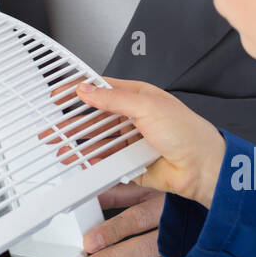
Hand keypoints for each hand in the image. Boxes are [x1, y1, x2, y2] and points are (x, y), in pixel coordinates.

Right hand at [74, 77, 226, 208]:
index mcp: (137, 97)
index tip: (59, 95)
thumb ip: (113, 98)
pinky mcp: (131, 163)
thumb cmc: (187, 132)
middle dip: (72, 124)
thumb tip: (87, 89)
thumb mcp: (147, 106)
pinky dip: (92, 163)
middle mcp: (133, 118)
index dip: (79, 90)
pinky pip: (107, 162)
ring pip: (98, 142)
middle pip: (94, 119)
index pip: (101, 90)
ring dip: (78, 145)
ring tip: (60, 149)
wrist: (203, 167)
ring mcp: (131, 141)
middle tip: (53, 129)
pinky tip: (81, 162)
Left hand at [75, 183, 207, 256]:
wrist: (225, 217)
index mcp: (170, 204)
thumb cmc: (184, 201)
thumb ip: (122, 193)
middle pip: (145, 249)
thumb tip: (92, 195)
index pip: (138, 219)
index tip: (90, 242)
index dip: (113, 231)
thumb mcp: (155, 188)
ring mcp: (192, 254)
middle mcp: (182, 230)